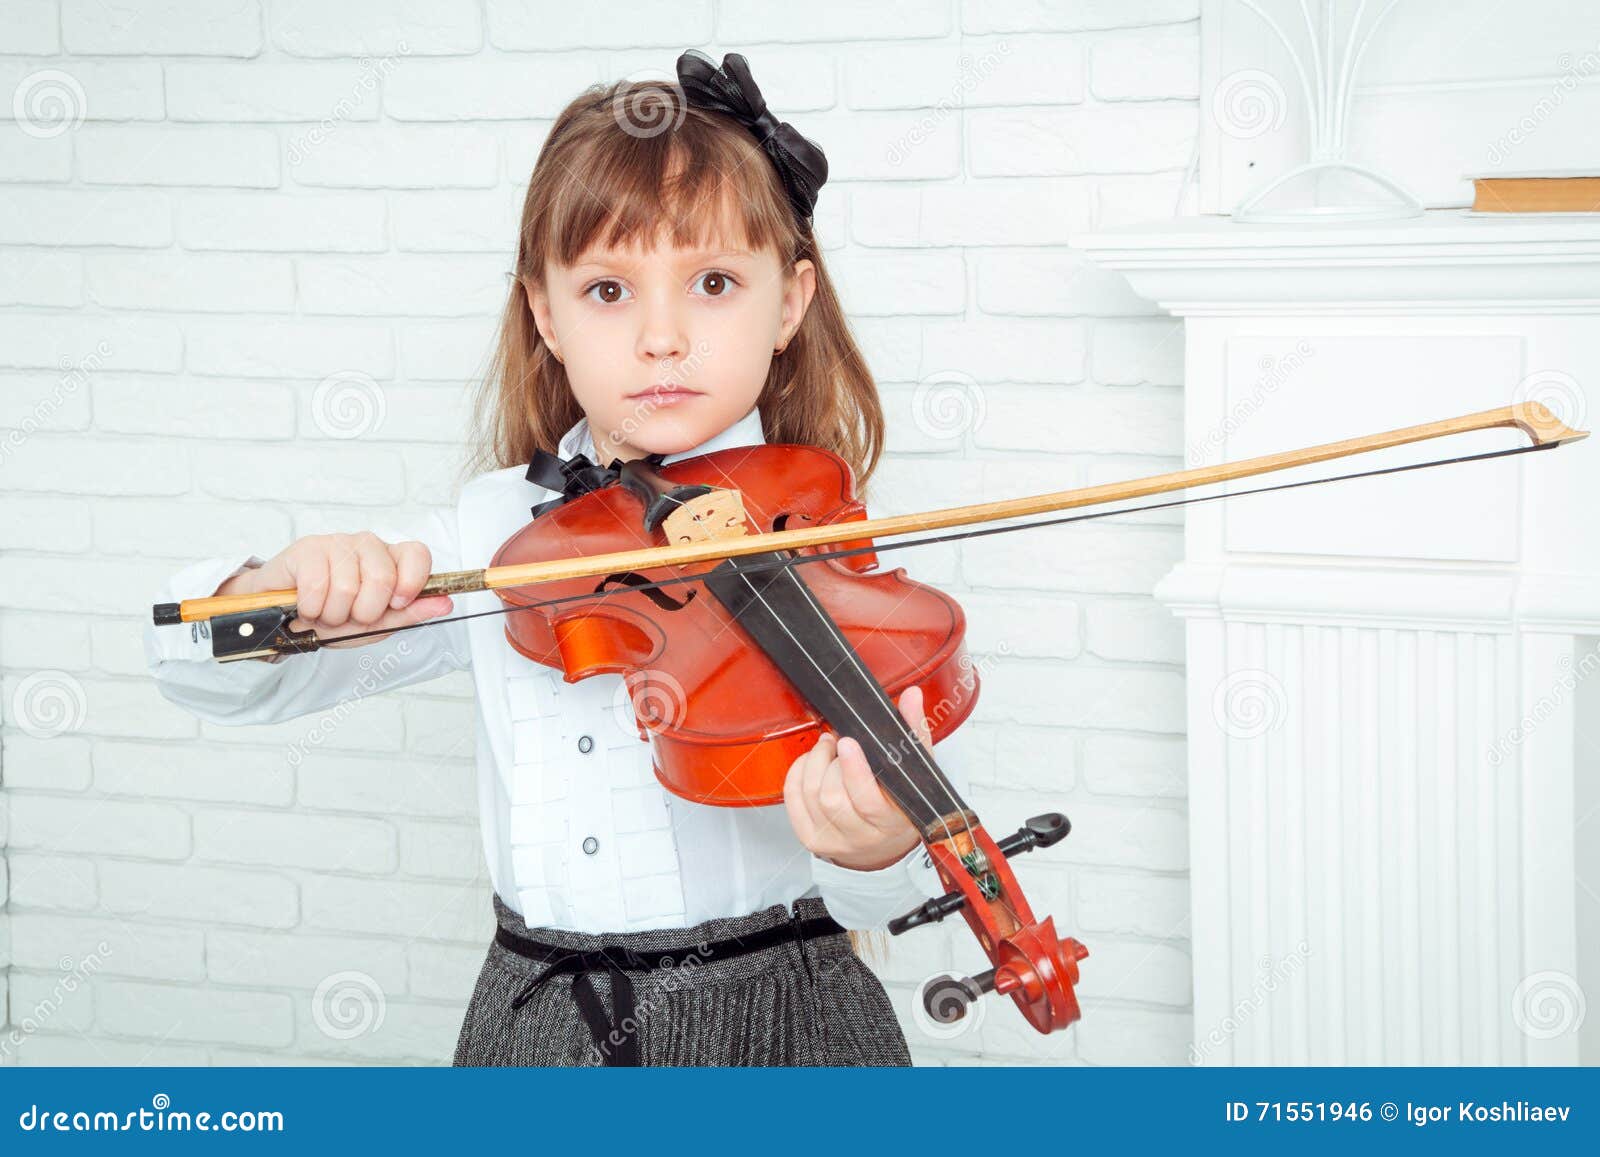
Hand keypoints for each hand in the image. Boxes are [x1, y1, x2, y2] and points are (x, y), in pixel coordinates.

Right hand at [217, 532, 453, 649]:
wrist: (285, 615)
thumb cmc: (334, 616)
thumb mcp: (377, 623)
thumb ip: (411, 613)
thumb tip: (446, 602)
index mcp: (391, 560)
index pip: (417, 555)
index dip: (412, 582)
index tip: (397, 604)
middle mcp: (368, 545)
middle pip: (382, 577)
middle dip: (364, 612)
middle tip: (349, 614)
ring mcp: (338, 542)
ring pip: (347, 587)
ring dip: (333, 613)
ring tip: (326, 611)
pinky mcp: (308, 547)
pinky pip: (317, 585)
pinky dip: (311, 608)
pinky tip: (307, 606)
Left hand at [783, 684, 932, 871]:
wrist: (885, 842)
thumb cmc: (900, 801)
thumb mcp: (916, 769)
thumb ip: (914, 731)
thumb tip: (912, 695)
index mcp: (891, 822)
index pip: (867, 802)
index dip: (853, 771)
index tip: (847, 742)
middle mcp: (861, 838)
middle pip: (832, 797)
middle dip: (830, 761)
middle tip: (837, 741)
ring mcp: (833, 841)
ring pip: (810, 795)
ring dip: (814, 762)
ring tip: (827, 748)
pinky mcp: (811, 837)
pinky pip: (793, 799)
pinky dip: (798, 773)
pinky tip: (811, 763)